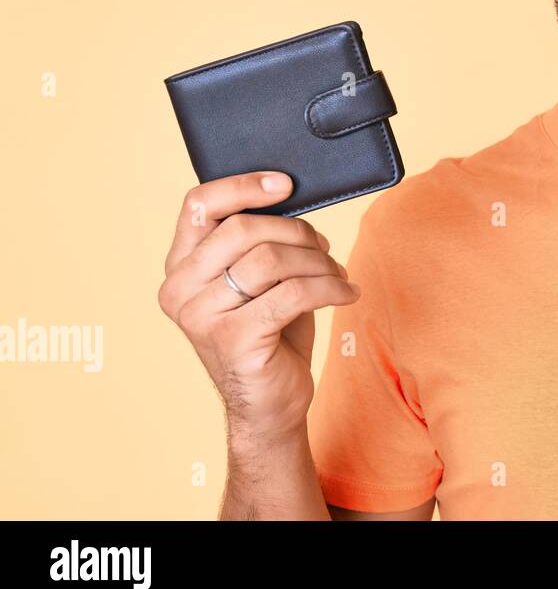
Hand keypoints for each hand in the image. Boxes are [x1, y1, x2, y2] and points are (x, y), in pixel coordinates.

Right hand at [158, 171, 358, 440]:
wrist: (269, 405)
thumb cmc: (270, 334)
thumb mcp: (260, 280)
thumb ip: (261, 241)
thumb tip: (293, 198)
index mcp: (180, 267)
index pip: (198, 205)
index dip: (243, 186)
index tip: (285, 184)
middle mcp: (179, 290)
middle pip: (242, 229)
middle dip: (296, 231)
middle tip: (323, 247)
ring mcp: (201, 317)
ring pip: (270, 260)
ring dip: (317, 262)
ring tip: (337, 274)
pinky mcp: (233, 340)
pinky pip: (292, 294)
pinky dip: (330, 288)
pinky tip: (347, 293)